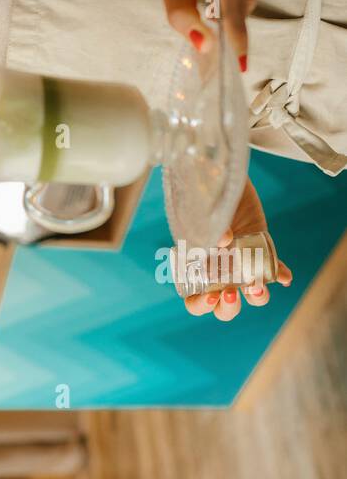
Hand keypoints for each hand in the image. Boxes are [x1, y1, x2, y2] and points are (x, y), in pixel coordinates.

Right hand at [179, 177, 292, 321]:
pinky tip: (284, 275)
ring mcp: (242, 261)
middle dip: (227, 307)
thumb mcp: (197, 205)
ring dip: (256, 296)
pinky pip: (273, 268)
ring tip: (258, 286)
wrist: (221, 172)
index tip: (208, 296)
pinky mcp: (261, 248)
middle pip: (224, 306)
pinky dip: (280, 274)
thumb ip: (205, 222)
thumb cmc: (200, 190)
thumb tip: (224, 240)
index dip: (200, 304)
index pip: (194, 299)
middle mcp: (219, 269)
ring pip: (252, 293)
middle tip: (230, 293)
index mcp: (196, 265)